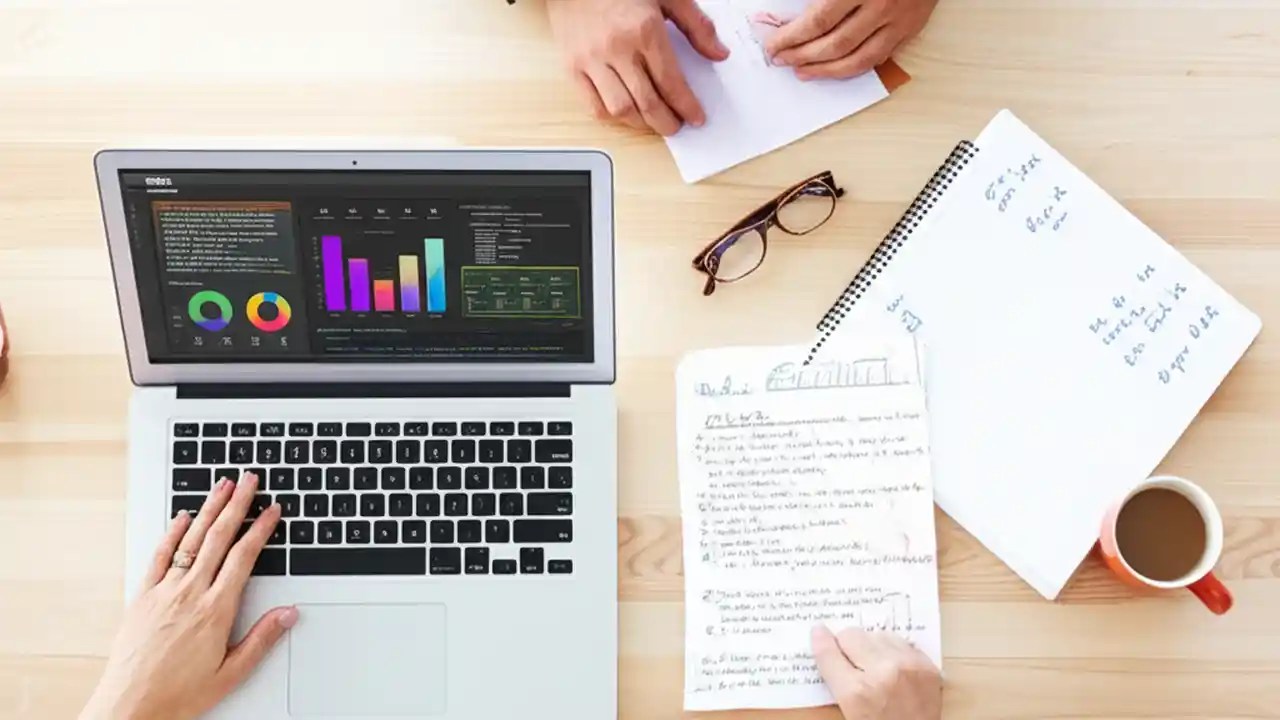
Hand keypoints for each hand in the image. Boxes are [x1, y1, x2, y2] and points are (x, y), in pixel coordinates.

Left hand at [80, 473, 295, 719]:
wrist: (130, 707)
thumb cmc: (178, 694)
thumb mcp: (231, 673)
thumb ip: (262, 639)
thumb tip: (288, 614)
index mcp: (215, 610)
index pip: (244, 557)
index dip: (261, 529)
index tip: (271, 511)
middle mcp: (189, 594)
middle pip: (219, 538)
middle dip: (237, 505)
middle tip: (250, 481)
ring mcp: (164, 592)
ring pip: (191, 540)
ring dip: (208, 509)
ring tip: (221, 486)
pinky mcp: (142, 597)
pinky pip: (159, 557)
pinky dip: (172, 535)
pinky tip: (181, 518)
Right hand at [547, 0, 728, 135]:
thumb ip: (697, 25)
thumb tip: (719, 54)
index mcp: (644, 29)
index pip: (671, 82)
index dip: (686, 106)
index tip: (696, 117)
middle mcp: (617, 48)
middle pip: (647, 102)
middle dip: (667, 122)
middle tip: (676, 126)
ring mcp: (592, 60)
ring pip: (620, 110)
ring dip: (641, 124)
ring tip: (653, 121)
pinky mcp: (572, 67)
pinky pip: (593, 106)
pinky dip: (612, 117)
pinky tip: (625, 113)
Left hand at [766, 0, 937, 79]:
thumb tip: (790, 14)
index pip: (817, 21)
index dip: (791, 37)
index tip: (773, 45)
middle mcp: (881, 6)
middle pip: (834, 45)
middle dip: (802, 56)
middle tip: (781, 60)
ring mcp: (899, 21)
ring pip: (857, 60)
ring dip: (825, 71)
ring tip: (803, 71)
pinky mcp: (910, 30)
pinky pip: (878, 59)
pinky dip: (853, 68)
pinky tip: (834, 69)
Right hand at [812, 624, 941, 719]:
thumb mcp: (849, 709)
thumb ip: (835, 676)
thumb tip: (821, 637)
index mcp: (856, 692)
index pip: (829, 653)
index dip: (821, 641)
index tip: (819, 632)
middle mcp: (882, 673)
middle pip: (852, 635)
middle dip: (847, 646)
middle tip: (851, 660)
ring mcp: (908, 667)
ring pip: (877, 634)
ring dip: (872, 646)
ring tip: (875, 666)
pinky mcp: (928, 666)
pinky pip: (902, 642)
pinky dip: (895, 651)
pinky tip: (894, 668)